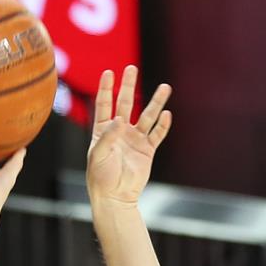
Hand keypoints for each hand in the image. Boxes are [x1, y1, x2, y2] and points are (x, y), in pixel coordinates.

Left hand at [86, 66, 172, 207]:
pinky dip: (163, 125)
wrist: (115, 197)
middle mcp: (119, 131)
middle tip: (132, 68)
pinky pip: (157, 134)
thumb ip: (108, 136)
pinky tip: (166, 114)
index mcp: (103, 130)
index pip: (104, 104)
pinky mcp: (147, 150)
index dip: (106, 88)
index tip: (108, 72)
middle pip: (126, 103)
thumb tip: (120, 119)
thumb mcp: (98, 155)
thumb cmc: (101, 177)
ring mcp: (135, 139)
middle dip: (128, 86)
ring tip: (165, 87)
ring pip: (147, 116)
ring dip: (155, 102)